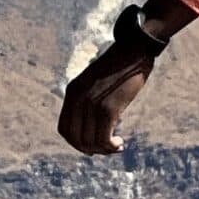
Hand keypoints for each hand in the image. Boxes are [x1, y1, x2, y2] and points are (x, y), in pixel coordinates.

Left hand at [57, 39, 155, 155]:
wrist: (134, 49)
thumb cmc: (120, 65)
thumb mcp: (97, 81)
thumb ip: (91, 98)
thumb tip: (95, 123)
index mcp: (73, 91)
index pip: (64, 128)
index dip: (76, 142)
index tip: (92, 146)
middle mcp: (78, 99)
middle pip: (74, 138)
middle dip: (89, 149)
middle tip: (107, 149)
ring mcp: (91, 103)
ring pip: (89, 141)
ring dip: (104, 149)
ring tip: (116, 146)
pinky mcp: (108, 108)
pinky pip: (103, 138)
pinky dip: (110, 146)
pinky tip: (120, 143)